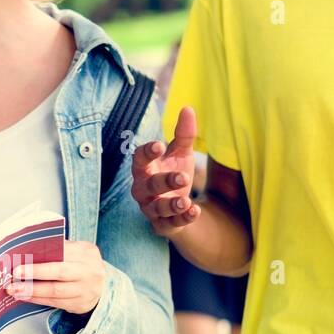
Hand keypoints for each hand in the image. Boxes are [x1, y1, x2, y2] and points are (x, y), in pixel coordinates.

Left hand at [7, 241, 104, 314]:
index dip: (41, 256)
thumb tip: (27, 251)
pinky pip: (55, 302)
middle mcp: (90, 271)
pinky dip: (38, 299)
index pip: (62, 251)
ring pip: (56, 290)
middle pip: (60, 272)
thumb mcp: (76, 251)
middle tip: (15, 274)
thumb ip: (58, 250)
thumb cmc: (80, 265)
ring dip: (32, 290)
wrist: (101, 285)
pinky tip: (25, 296)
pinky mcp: (81, 304)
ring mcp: (87, 289)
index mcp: (86, 252)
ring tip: (14, 289)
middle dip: (35, 273)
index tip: (21, 259)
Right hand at [131, 106, 200, 237]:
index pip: (139, 159)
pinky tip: (194, 211)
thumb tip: (188, 108)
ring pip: (157, 208)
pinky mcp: (164, 225)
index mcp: (145, 169)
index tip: (159, 146)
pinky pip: (171, 223)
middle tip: (183, 177)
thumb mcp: (180, 154)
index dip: (147, 153)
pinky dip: (183, 219)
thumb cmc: (173, 173)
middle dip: (164, 181)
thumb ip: (183, 134)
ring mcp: (152, 209)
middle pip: (149, 185)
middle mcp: (143, 189)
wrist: (178, 206)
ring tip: (185, 201)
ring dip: (170, 205)